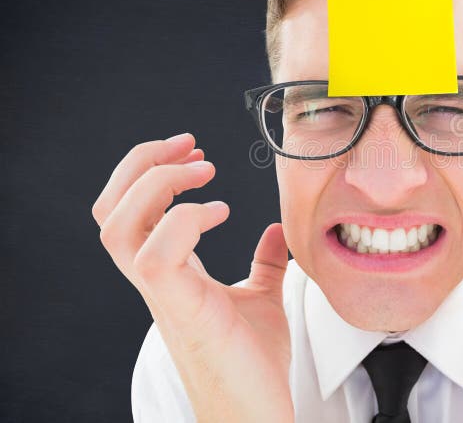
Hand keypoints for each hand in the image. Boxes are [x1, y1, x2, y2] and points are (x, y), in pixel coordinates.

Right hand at [94, 133, 293, 422]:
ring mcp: (164, 294)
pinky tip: (221, 212)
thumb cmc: (254, 362)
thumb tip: (273, 231)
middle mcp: (156, 279)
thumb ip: (263, 264)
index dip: (149, 170)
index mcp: (170, 272)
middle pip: (110, 209)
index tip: (193, 148)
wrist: (257, 412)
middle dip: (143, 163)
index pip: (128, 210)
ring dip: (157, 184)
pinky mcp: (182, 309)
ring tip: (204, 170)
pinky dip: (183, 220)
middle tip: (190, 144)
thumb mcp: (262, 298)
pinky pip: (156, 255)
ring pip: (117, 226)